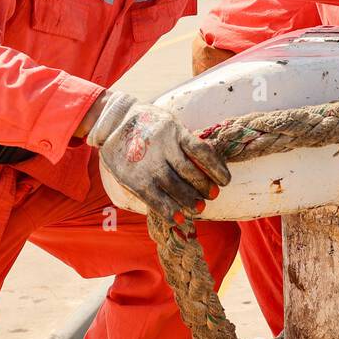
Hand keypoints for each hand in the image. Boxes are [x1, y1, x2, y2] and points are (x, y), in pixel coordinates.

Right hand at [85, 92, 231, 221]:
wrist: (112, 121)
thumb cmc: (148, 123)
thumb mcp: (169, 123)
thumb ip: (184, 140)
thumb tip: (207, 163)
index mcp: (175, 131)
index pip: (202, 152)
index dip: (217, 168)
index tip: (225, 180)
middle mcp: (162, 147)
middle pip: (189, 171)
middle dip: (204, 187)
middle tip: (213, 195)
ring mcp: (147, 163)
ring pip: (173, 186)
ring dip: (189, 200)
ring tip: (199, 208)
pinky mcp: (133, 177)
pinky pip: (153, 197)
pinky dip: (167, 209)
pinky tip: (177, 217)